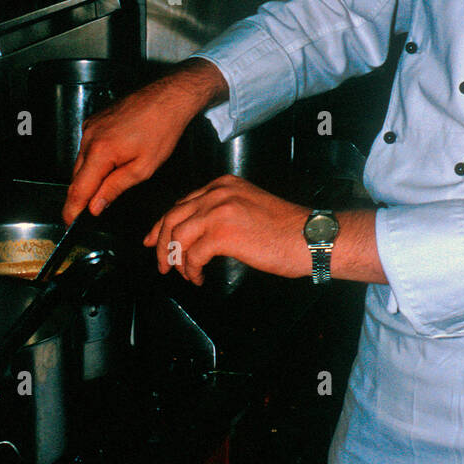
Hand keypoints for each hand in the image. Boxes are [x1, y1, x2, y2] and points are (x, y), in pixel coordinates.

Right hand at [62, 59, 227, 224]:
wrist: (168, 97)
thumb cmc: (162, 128)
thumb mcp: (143, 167)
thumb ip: (115, 188)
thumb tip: (95, 206)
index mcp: (100, 151)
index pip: (78, 189)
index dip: (72, 209)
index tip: (69, 221)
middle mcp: (90, 136)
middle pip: (77, 176)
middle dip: (83, 194)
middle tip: (92, 209)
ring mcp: (91, 125)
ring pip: (82, 160)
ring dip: (91, 174)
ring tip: (111, 179)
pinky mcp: (95, 119)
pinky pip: (88, 146)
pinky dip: (95, 157)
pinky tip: (114, 159)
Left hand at [143, 175, 309, 284]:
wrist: (309, 237)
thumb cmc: (286, 229)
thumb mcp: (248, 206)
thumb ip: (221, 210)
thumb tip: (194, 231)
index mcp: (223, 185)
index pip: (182, 203)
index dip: (163, 225)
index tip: (154, 241)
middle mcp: (218, 193)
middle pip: (172, 217)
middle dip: (162, 245)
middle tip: (162, 265)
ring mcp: (219, 211)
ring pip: (177, 236)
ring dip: (177, 261)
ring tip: (187, 275)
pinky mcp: (223, 233)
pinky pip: (192, 255)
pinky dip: (191, 270)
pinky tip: (199, 277)